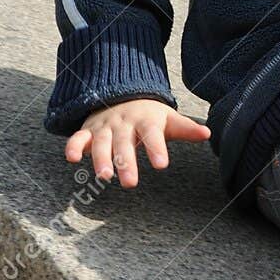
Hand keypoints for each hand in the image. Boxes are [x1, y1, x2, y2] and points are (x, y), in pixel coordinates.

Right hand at [64, 98, 210, 188]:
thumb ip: (186, 129)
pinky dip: (73, 146)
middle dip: (127, 163)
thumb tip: (208, 133)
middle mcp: (124, 124)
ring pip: (101, 143)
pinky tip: (72, 158)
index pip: (152, 135)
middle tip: (130, 183)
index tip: (162, 165)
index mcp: (146, 121)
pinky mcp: (88, 130)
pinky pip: (78, 137)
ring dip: (101, 158)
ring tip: (104, 177)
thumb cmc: (150, 116)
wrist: (122, 95)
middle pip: (125, 144)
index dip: (156, 148)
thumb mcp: (168, 120)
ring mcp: (105, 127)